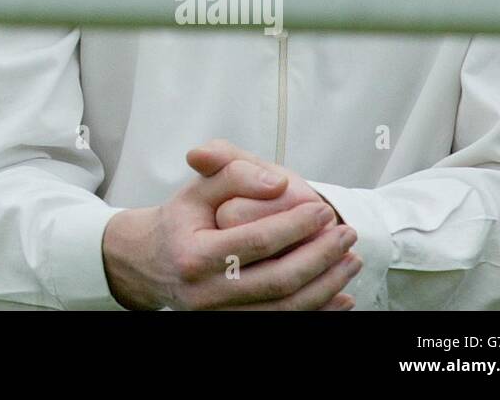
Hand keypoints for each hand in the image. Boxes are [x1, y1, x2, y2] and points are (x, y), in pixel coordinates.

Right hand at [101, 152, 359, 310]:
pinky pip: (283, 325)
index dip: (295, 226)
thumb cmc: (178, 221)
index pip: (256, 241)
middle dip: (320, 258)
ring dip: (326, 287)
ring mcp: (221, 316)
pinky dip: (318, 313)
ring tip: (350, 260)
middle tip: (346, 234)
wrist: (149, 263)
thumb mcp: (196, 189)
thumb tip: (278, 183)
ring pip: (286, 310)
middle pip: (278, 281)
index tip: (323, 209)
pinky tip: (342, 297)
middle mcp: (207, 293)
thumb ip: (233, 174)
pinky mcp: (233, 326)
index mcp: (195, 254)